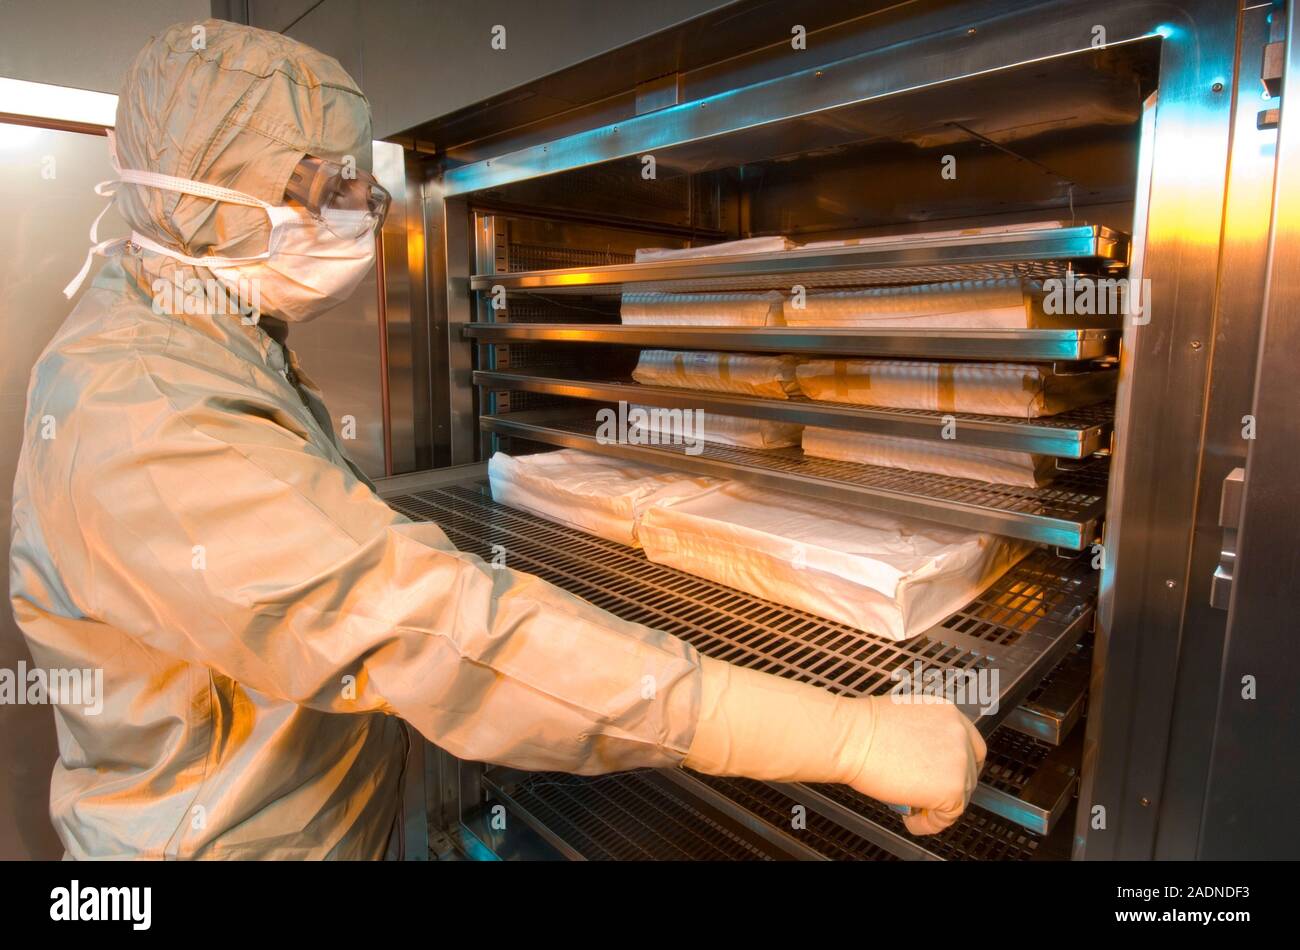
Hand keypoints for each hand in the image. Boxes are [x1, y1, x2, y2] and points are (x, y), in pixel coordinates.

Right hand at [846, 695, 986, 835]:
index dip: (958, 768)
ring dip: (936, 807)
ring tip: (910, 807)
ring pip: (960, 796)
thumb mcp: (904, 718)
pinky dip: (929, 823)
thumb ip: (925, 736)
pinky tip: (910, 817)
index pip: (971, 746)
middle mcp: (959, 733)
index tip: (944, 778)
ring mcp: (959, 761)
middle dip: (947, 788)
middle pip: (969, 772)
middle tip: (922, 796)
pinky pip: (947, 816)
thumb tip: (924, 760)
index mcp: (948, 713)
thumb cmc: (861, 728)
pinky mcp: (952, 788)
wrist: (850, 737)